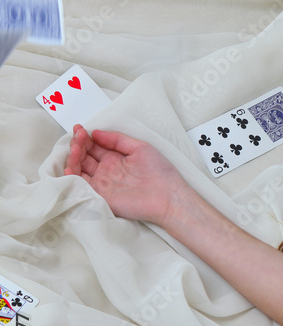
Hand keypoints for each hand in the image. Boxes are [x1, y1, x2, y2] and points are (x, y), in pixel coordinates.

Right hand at [63, 125, 186, 225]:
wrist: (169, 196)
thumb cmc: (160, 172)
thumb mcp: (140, 148)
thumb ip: (118, 140)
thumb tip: (95, 132)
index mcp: (114, 159)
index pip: (93, 146)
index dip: (84, 138)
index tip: (80, 128)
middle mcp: (105, 171)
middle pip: (83, 156)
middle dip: (77, 145)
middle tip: (78, 136)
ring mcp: (102, 184)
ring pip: (79, 169)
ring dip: (73, 157)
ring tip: (76, 147)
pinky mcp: (100, 196)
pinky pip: (81, 186)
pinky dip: (72, 177)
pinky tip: (71, 166)